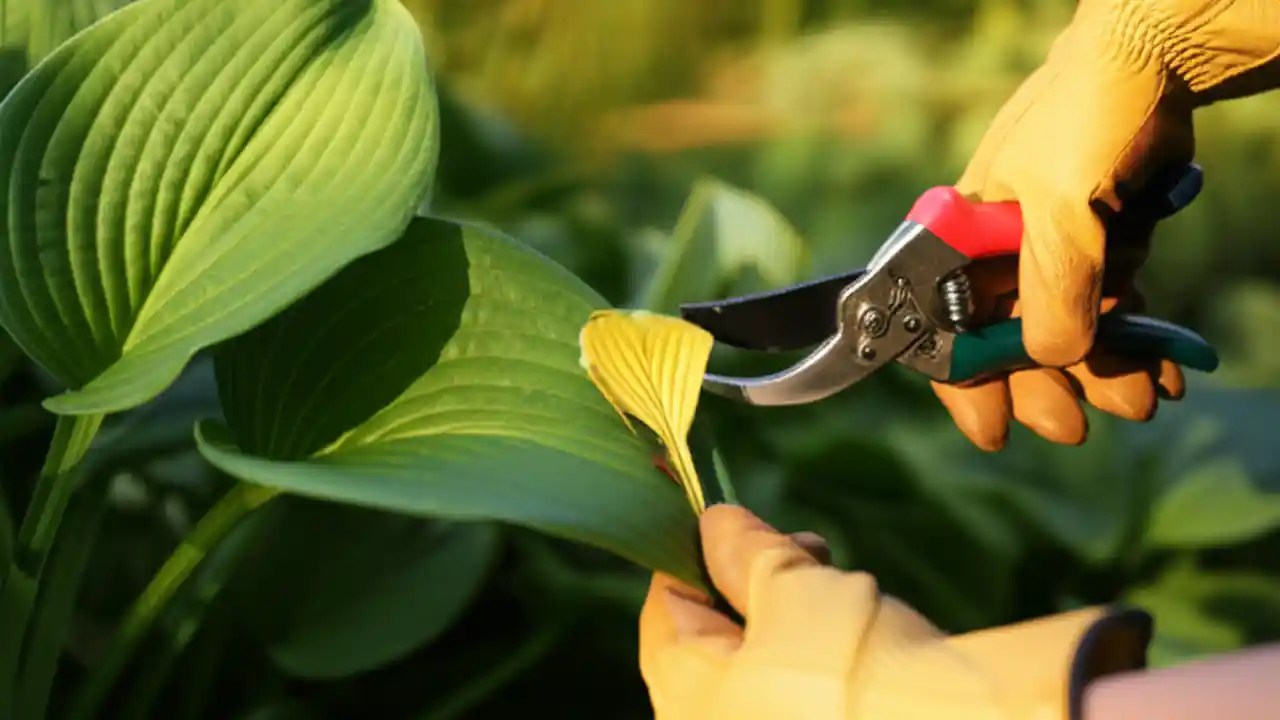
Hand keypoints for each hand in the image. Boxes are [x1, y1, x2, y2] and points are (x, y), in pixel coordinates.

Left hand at [639, 504, 1149, 718]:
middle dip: (757, 581)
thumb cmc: (852, 662)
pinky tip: (866, 630)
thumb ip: (744, 551)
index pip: (665, 614)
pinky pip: (805, 694)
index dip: (691, 556)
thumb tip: (715, 524)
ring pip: (766, 664)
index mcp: (685, 700)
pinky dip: (824, 654)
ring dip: (797, 612)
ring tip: (842, 580)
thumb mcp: (792, 588)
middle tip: (804, 545)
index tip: (728, 522)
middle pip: (717, 640)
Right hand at [934, 0, 1279, 449]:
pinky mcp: (1098, 247)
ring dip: (1102, 371)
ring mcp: (1048, 252)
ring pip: (1065, 332)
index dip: (965, 382)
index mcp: (958, 241)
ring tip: (1139, 399)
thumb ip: (1053, 285)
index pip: (944, 327)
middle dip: (1044, 387)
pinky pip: (1109, 310)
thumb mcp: (1059, 206)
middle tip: (1074, 426)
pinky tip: (1160, 369)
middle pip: (1007, 342)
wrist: (1156, 62)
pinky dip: (1134, 341)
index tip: (995, 432)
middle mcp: (993, 253)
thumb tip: (1055, 356)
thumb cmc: (1085, 116)